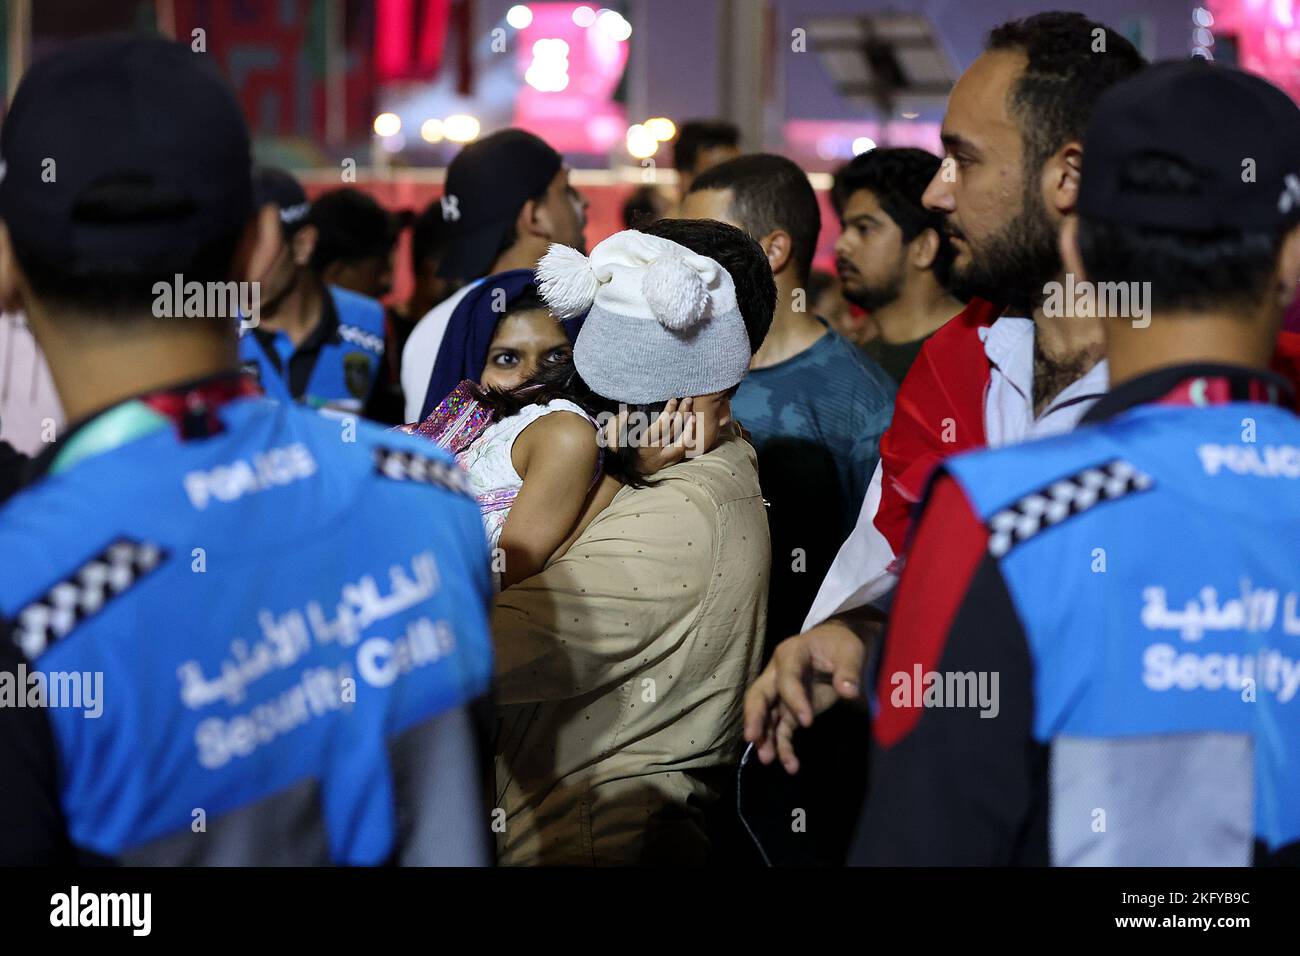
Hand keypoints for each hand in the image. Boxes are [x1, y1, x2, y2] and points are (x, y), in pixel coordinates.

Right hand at [602, 397, 698, 474]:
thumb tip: (627, 412)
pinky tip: (691, 431)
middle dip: (682, 416)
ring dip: (689, 431)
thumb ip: (618, 424)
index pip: (659, 427)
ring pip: (681, 446)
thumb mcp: (611, 437)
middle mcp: (654, 454)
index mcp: (641, 445)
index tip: (673, 400)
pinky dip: (687, 442)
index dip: (668, 412)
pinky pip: (680, 454)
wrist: (617, 476)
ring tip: (694, 416)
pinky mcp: (665, 465)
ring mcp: (661, 462)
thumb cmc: (612, 452)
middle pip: (673, 434)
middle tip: (688, 401)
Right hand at [743, 618, 874, 773]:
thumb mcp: (849, 652)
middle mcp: (777, 674)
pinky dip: (783, 746)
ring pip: (766, 715)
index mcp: (791, 654)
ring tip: (767, 759)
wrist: (836, 646)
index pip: (786, 679)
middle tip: (753, 738)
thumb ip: (848, 671)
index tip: (808, 722)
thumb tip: (848, 692)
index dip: (793, 699)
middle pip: (759, 695)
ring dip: (765, 737)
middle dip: (754, 717)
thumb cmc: (840, 646)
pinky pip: (781, 728)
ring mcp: (781, 694)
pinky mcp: (789, 709)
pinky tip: (790, 764)